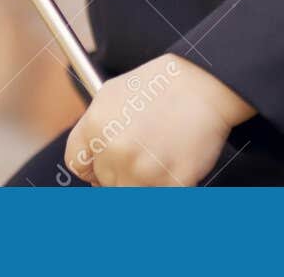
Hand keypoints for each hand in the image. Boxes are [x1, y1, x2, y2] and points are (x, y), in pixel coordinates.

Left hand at [63, 54, 256, 186]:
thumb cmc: (163, 85)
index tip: (104, 169)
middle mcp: (115, 150)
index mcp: (95, 126)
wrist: (205, 84)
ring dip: (144, 185)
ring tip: (160, 159)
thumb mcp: (112, 93)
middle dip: (123, 174)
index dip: (93, 168)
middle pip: (106, 183)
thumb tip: (91, 161)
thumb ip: (94, 130)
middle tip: (144, 155)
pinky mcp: (172, 182)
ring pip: (130, 195)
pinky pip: (160, 199)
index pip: (78, 166)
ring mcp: (143, 169)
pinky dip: (167, 188)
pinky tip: (175, 164)